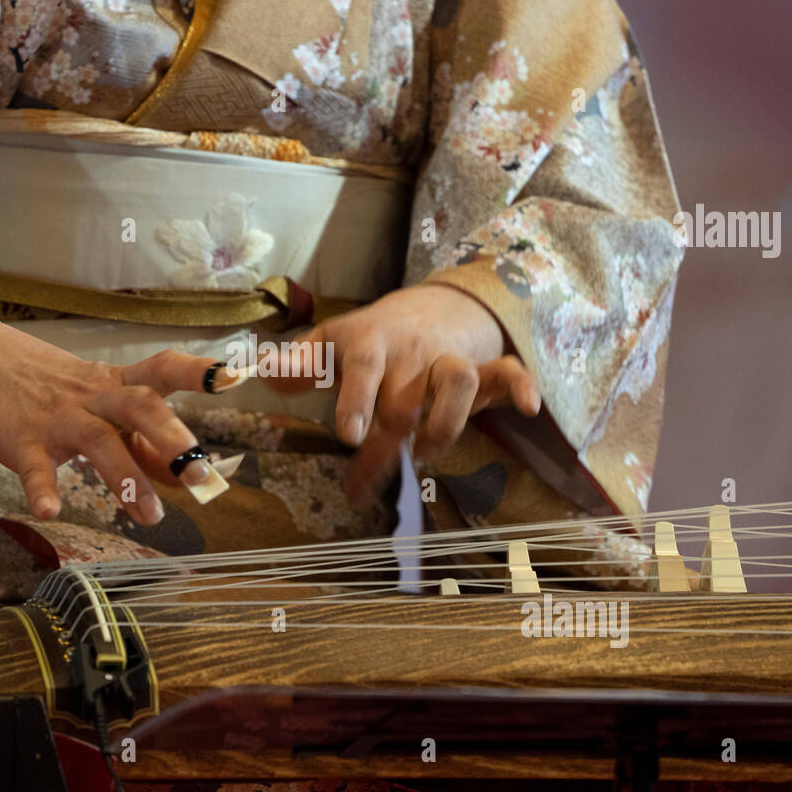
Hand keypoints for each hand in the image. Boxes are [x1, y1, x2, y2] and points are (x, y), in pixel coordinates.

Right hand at [0, 317, 226, 524]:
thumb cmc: (60, 392)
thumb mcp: (105, 406)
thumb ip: (144, 442)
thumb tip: (184, 476)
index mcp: (120, 384)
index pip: (165, 369)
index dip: (199, 372)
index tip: (235, 377)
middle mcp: (95, 397)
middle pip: (140, 406)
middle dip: (172, 438)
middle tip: (200, 476)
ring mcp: (59, 418)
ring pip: (98, 441)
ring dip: (125, 478)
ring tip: (149, 516)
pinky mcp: (24, 441)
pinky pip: (34, 467)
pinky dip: (42, 489)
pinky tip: (50, 511)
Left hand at [266, 284, 539, 500]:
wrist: (429, 307)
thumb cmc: (369, 338)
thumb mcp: (330, 343)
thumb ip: (301, 363)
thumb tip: (262, 373)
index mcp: (369, 344)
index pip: (363, 370)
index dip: (357, 399)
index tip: (350, 434)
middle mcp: (411, 351)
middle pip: (404, 400)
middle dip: (388, 446)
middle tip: (364, 484)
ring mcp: (448, 359)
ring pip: (457, 382)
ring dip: (445, 424)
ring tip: (425, 454)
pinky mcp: (482, 369)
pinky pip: (507, 371)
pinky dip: (520, 386)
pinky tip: (528, 408)